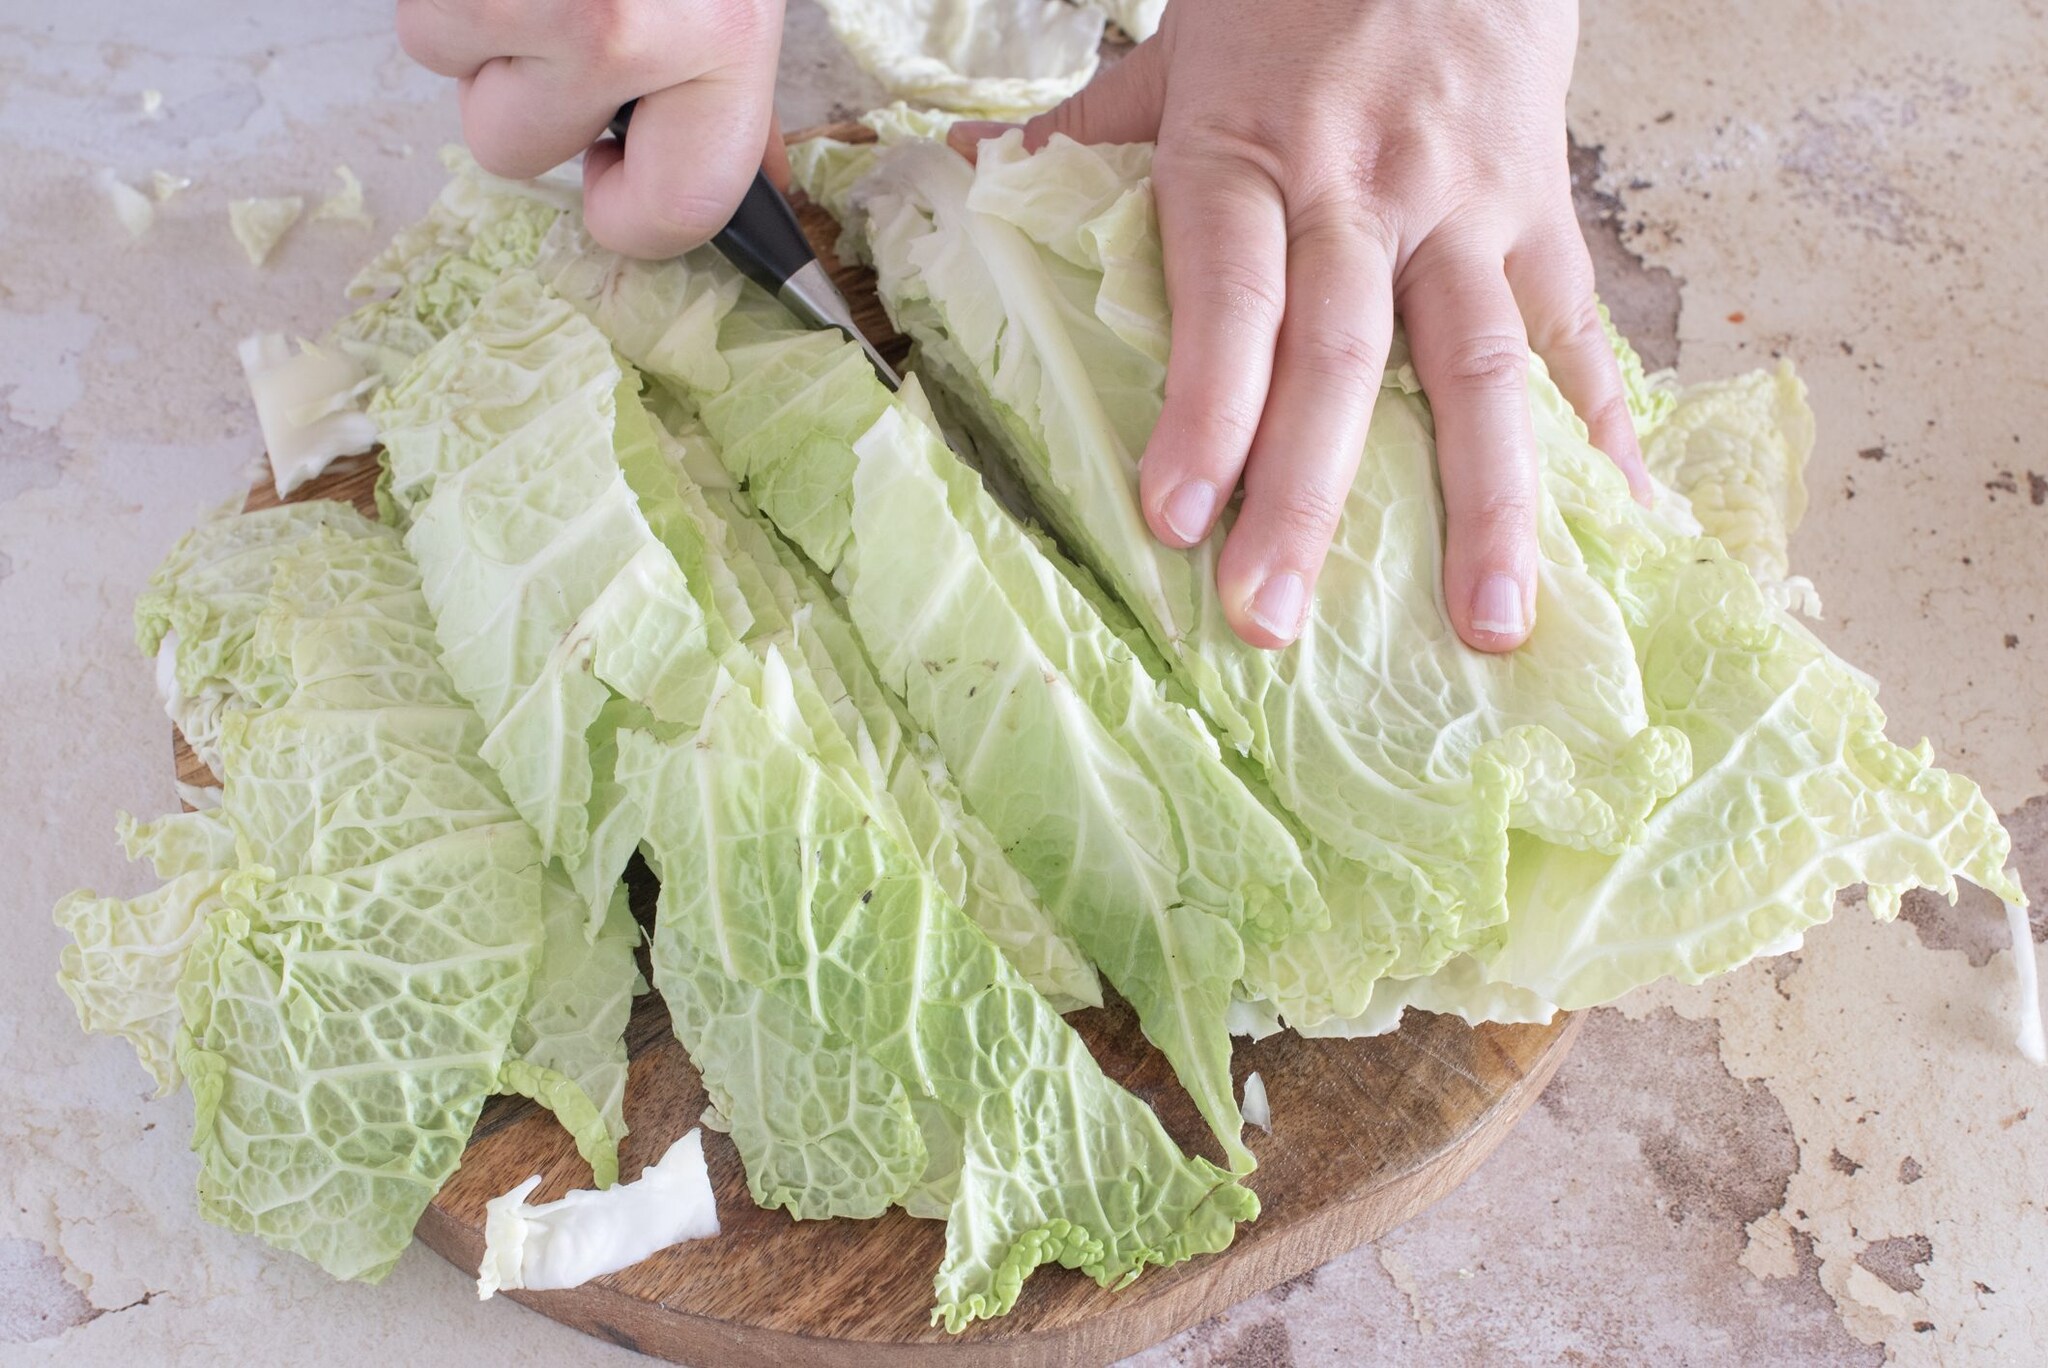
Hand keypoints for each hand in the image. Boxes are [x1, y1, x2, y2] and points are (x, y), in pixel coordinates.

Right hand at [396, 0, 787, 257]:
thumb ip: (732, 88)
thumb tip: (753, 181)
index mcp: (718, 37)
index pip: (677, 212)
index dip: (633, 217)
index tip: (616, 179)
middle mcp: (618, 24)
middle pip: (512, 150)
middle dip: (524, 98)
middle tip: (563, 25)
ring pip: (448, 75)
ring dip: (477, 33)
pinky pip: (419, 18)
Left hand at [955, 0, 1649, 651]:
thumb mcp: (1181, 51)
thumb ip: (1086, 133)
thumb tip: (971, 175)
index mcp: (1255, 153)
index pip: (1229, 294)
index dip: (1206, 408)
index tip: (1175, 521)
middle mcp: (1366, 192)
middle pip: (1342, 358)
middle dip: (1309, 498)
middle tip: (1277, 619)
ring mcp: (1469, 210)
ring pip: (1485, 365)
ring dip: (1489, 501)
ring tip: (1490, 624)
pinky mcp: (1546, 217)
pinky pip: (1577, 332)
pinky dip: (1601, 428)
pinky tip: (1620, 523)